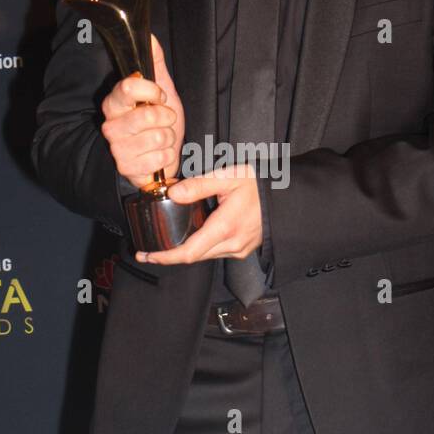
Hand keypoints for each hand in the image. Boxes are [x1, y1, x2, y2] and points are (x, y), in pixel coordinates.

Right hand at [99, 34, 184, 187]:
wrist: (162, 155)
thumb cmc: (160, 122)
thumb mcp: (162, 90)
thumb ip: (154, 64)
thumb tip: (150, 36)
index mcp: (115, 101)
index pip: (129, 87)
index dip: (152, 91)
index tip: (160, 96)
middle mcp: (111, 124)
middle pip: (147, 115)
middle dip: (166, 118)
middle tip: (164, 120)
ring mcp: (117, 148)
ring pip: (157, 138)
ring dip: (168, 138)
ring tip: (162, 138)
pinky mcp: (126, 168)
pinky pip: (159, 158)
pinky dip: (167, 157)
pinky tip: (158, 155)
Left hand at [135, 162, 262, 264]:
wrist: (286, 197)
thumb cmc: (260, 185)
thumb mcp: (229, 177)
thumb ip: (199, 185)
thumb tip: (173, 193)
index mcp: (225, 227)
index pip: (189, 252)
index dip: (165, 257)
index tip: (146, 255)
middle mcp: (232, 243)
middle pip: (194, 257)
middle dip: (170, 256)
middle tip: (149, 252)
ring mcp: (239, 248)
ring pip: (205, 255)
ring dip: (186, 251)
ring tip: (167, 243)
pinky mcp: (243, 248)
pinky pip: (216, 252)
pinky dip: (201, 247)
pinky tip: (193, 236)